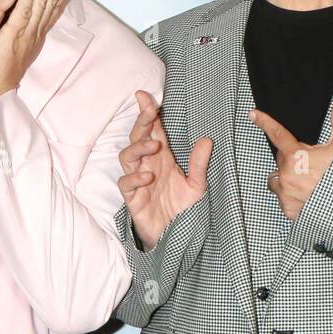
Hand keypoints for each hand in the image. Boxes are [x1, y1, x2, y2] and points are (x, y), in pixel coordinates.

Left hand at [0, 0, 77, 112]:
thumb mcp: (14, 45)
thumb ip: (22, 29)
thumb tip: (27, 16)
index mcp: (33, 33)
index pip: (51, 7)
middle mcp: (33, 32)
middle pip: (50, 3)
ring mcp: (24, 34)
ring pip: (39, 4)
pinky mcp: (12, 38)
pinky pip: (22, 14)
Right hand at [118, 90, 211, 250]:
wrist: (175, 237)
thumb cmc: (183, 209)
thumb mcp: (198, 185)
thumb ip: (200, 164)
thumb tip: (206, 140)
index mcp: (163, 158)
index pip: (153, 130)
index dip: (148, 113)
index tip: (145, 96)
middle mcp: (148, 165)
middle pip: (138, 137)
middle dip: (142, 122)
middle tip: (149, 110)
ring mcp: (138, 181)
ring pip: (127, 156)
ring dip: (138, 147)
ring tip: (154, 146)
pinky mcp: (133, 199)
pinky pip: (125, 184)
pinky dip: (134, 178)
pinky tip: (147, 176)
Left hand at [250, 95, 332, 219]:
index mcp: (296, 156)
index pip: (277, 134)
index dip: (264, 122)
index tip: (252, 114)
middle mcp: (286, 175)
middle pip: (281, 160)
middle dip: (293, 159)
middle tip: (313, 164)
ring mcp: (286, 194)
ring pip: (279, 180)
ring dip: (289, 179)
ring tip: (309, 182)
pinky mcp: (289, 211)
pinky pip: (284, 199)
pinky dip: (293, 196)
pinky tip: (309, 197)